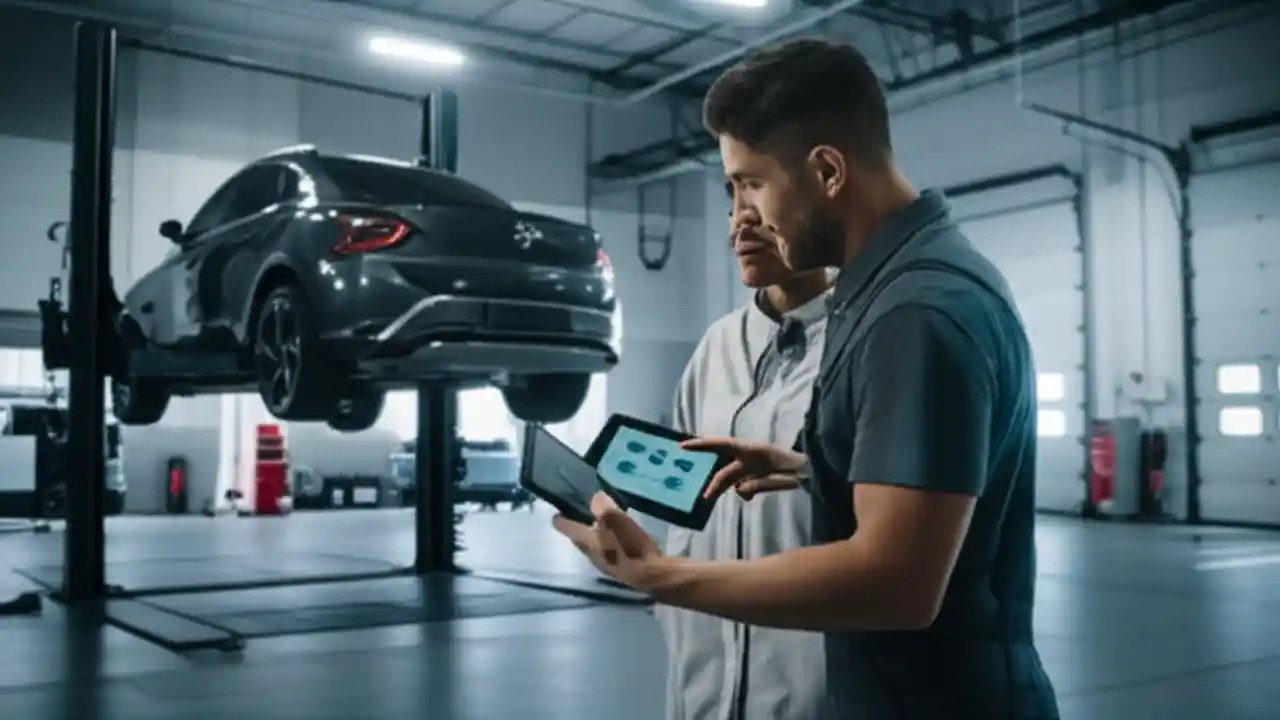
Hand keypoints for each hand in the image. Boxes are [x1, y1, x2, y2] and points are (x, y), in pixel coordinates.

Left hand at [552, 492, 665, 590]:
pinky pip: (610, 551)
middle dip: (579, 525)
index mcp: (586, 542)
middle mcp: (591, 555)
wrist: (653, 576)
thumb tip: (596, 497)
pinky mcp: (621, 568)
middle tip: (582, 510)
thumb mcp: (616, 520)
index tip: (558, 509)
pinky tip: (620, 535)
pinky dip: (610, 541)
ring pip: (594, 546)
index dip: (560, 518)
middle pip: (579, 539)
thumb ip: (602, 507)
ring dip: (596, 534)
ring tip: (602, 520)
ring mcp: (606, 564)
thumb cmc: (630, 547)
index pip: (565, 528)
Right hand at [680, 436, 807, 500]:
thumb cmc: (803, 471)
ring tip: (715, 499)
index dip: (702, 445)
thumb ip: (759, 483)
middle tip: (703, 497)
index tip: (682, 446)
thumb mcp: (782, 477)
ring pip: (732, 477)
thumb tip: (740, 490)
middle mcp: (750, 455)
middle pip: (724, 469)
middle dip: (714, 482)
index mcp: (754, 450)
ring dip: (727, 488)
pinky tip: (749, 496)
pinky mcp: (758, 474)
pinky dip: (744, 490)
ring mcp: (754, 465)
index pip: (722, 444)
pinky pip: (743, 483)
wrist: (818, 471)